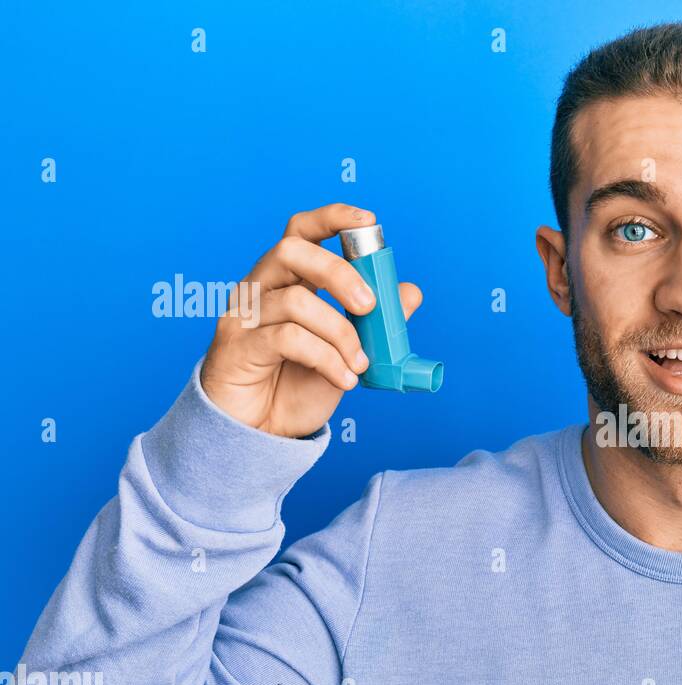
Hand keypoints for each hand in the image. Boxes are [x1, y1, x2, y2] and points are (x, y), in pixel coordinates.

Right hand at [199, 203, 422, 437]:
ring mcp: (244, 315)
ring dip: (340, 333)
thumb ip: (376, 323)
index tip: (369, 222)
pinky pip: (287, 338)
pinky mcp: (237, 346)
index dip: (332, 218)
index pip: (301, 231)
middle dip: (339, 273)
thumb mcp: (347, 352)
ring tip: (359, 364)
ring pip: (296, 300)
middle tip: (368, 307)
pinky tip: (344, 380)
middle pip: (293, 250)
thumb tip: (410, 292)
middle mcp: (259, 289)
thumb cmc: (297, 388)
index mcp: (286, 280)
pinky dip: (326, 358)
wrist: (261, 434)